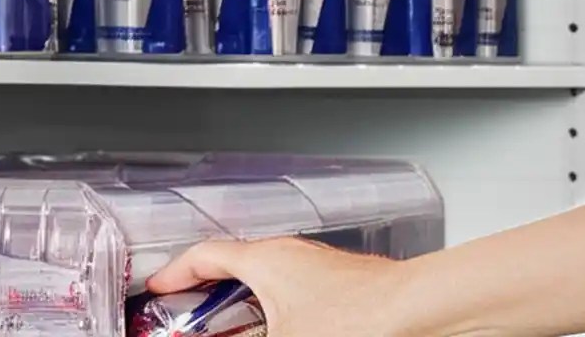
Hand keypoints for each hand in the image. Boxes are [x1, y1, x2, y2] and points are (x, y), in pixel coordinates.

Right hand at [146, 238, 414, 336]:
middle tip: (193, 315)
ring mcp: (320, 269)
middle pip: (235, 267)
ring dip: (248, 307)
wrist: (425, 315)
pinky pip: (298, 294)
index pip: (203, 256)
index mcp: (264, 260)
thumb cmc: (361, 320)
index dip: (175, 274)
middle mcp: (290, 256)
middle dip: (211, 294)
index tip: (159, 287)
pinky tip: (290, 331)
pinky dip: (281, 313)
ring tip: (240, 330)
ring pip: (270, 282)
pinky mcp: (347, 286)